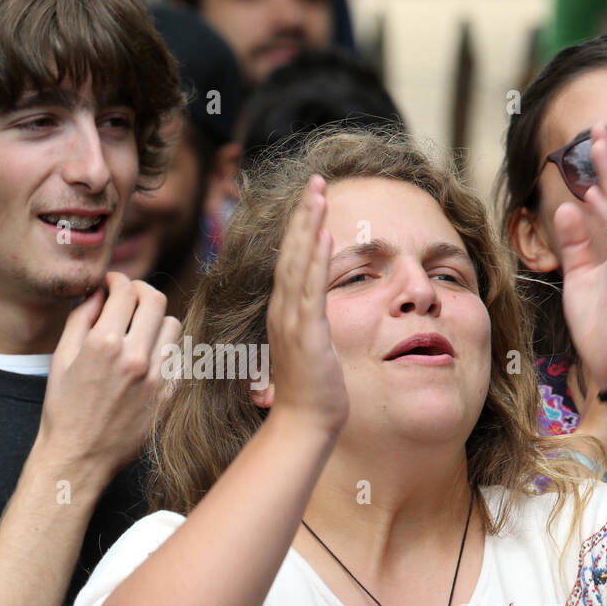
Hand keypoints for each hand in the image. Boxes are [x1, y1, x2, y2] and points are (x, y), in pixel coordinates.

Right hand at [39, 273, 181, 482]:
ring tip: (139, 330)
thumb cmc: (64, 408)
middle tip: (130, 297)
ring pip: (173, 327)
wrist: (79, 457)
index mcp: (105, 344)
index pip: (126, 291)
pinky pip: (178, 359)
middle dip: (141, 291)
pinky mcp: (168, 397)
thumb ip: (81, 318)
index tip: (113, 283)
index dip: (118, 280)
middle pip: (156, 301)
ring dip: (156, 321)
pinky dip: (165, 352)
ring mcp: (157, 379)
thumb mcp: (61, 357)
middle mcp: (136, 358)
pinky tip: (148, 359)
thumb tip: (99, 292)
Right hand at [263, 175, 348, 434]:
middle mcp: (283, 311)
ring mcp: (291, 320)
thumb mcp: (315, 348)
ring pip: (297, 262)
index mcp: (285, 312)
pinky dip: (315, 259)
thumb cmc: (313, 393)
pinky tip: (323, 234)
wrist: (304, 425)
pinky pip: (310, 288)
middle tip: (316, 180)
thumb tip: (322, 312)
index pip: (291, 260)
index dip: (300, 227)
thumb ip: (315, 324)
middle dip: (304, 213)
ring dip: (308, 225)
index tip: (313, 198)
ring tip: (319, 193)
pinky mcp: (306, 333)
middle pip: (290, 251)